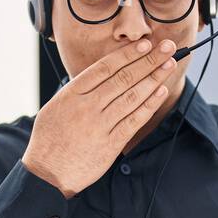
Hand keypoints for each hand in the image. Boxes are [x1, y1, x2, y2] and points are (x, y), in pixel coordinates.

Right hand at [22, 38, 176, 196]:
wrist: (48, 173)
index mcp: (72, 94)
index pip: (105, 67)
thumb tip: (99, 75)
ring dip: (154, 78)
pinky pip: (134, 121)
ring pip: (132, 96)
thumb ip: (77, 91)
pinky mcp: (111, 144)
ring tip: (169, 64)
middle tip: (168, 47)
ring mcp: (100, 126)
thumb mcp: (55, 106)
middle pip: (124, 78)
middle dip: (149, 60)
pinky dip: (149, 105)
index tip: (145, 44)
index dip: (128, 54)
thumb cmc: (50, 139)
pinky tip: (161, 91)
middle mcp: (88, 107)